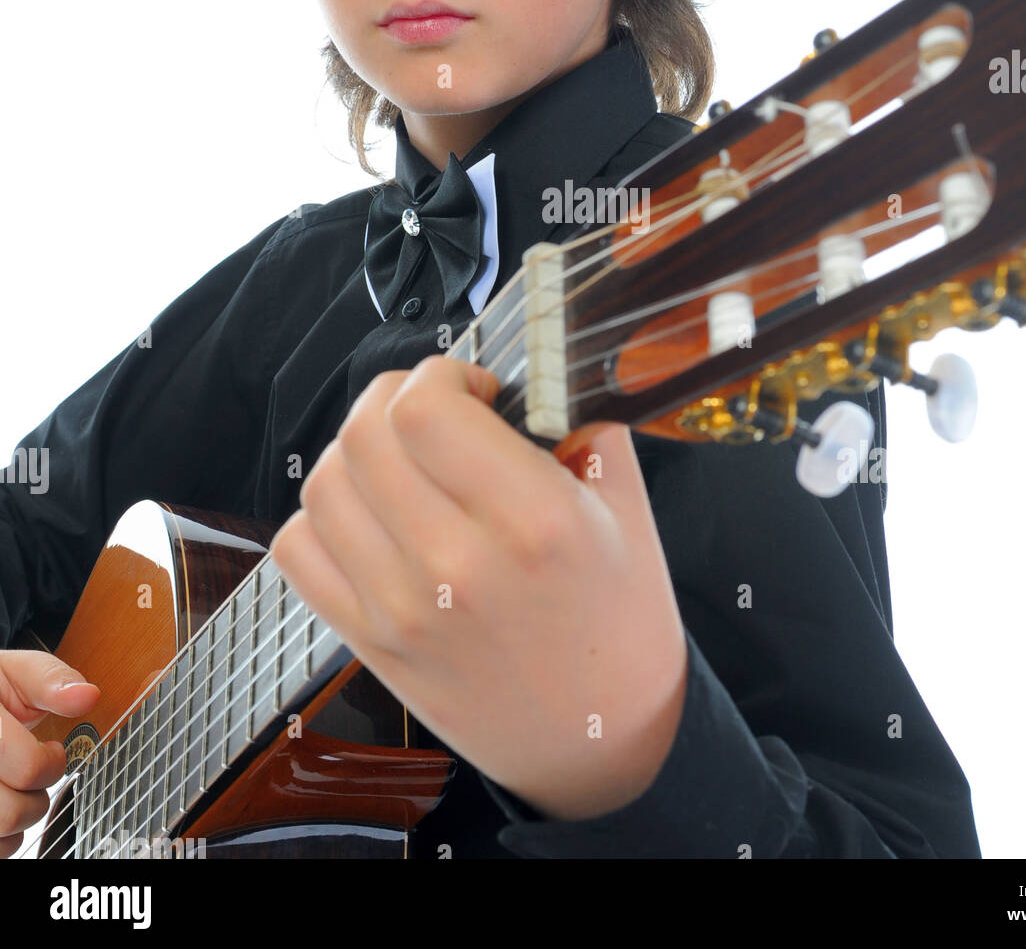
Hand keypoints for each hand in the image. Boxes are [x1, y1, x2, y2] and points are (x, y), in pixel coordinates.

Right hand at [0, 650, 99, 857]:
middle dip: (36, 795)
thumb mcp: (16, 671)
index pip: (27, 768)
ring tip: (16, 789)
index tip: (50, 748)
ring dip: (19, 818)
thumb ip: (50, 681)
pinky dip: (3, 836)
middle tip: (34, 773)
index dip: (50, 763)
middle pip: (10, 811)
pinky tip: (4, 804)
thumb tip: (88, 696)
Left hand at [271, 356, 688, 820]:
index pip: (426, 409)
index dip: (441, 375)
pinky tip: (373, 513)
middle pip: (364, 436)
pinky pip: (299, 551)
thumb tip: (536, 376)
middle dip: (395, 398)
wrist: (600, 744)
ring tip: (404, 460)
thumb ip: (585, 429)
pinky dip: (324, 515)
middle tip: (437, 412)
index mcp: (536, 524)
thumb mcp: (631, 513)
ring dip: (357, 451)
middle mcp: (457, 568)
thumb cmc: (621, 627)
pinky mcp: (370, 644)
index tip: (474, 389)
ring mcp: (402, 611)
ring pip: (324, 485)